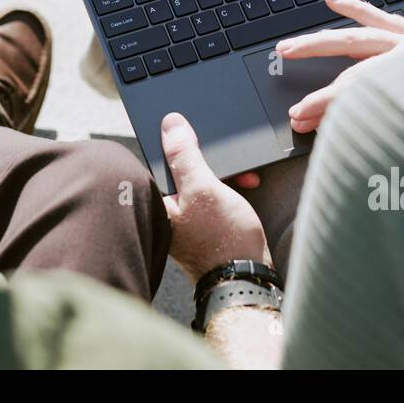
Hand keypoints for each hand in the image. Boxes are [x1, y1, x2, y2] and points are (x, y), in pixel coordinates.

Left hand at [160, 112, 270, 281]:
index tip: (203, 137)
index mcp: (157, 201)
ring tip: (244, 180)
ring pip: (200, 181)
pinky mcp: (201, 226)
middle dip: (210, 161)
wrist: (246, 278)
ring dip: (223, 175)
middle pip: (183, 169)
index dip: (182, 144)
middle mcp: (166, 211)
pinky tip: (244, 190)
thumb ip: (185, 156)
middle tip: (231, 166)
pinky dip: (227, 190)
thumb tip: (170, 124)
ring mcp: (184, 220)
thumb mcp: (204, 188)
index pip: (161, 159)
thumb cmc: (223, 239)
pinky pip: (211, 196)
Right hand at [276, 0, 403, 133]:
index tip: (299, 123)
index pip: (355, 97)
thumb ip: (392, 140)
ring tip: (289, 48)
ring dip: (320, 43)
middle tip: (295, 110)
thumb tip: (348, 143)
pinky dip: (357, 8)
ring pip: (358, 36)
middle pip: (352, 75)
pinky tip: (333, 1)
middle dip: (319, 94)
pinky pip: (384, 18)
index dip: (323, 110)